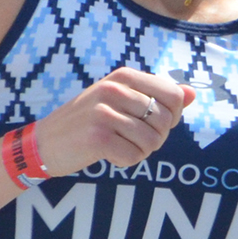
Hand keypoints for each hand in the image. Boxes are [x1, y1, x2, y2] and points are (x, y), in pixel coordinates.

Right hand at [34, 68, 195, 174]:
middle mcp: (115, 89)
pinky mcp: (97, 137)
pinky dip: (126, 162)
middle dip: (156, 137)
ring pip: (153, 141)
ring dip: (140, 151)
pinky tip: (109, 155)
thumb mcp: (121, 100)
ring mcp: (104, 112)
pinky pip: (134, 157)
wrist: (44, 143)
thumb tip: (193, 93)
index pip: (174, 95)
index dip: (172, 116)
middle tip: (132, 139)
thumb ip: (157, 96)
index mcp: (124, 76)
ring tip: (119, 145)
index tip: (152, 123)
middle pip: (166, 121)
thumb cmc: (88, 122)